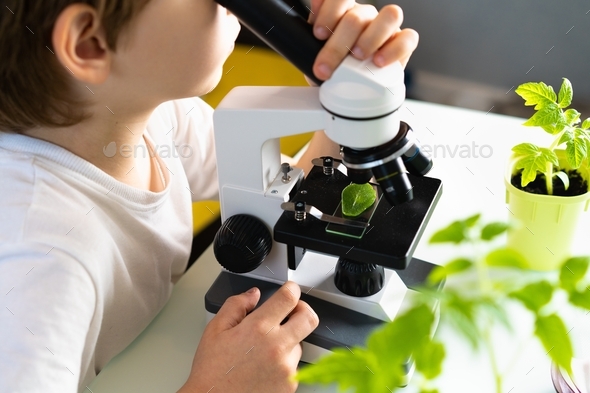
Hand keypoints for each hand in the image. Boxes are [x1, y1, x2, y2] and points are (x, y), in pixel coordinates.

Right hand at [181, 282, 318, 392]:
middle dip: (302, 310)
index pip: (289, 297)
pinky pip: (295, 366)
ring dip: (289, 340)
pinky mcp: (290, 385)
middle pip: (309, 318)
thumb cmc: (211, 371)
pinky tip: (265, 366)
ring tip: (265, 349)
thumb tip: (253, 294)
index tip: (289, 290)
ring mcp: (286, 368)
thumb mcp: (215, 330)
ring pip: (300, 343)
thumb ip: (235, 305)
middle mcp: (277, 347)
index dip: (291, 289)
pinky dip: (284, 362)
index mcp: (259, 328)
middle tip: (291, 313)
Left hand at [308, 0, 417, 80]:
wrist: (353, 90)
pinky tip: (379, 61)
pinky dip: (394, 49)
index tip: (318, 34)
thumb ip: (311, 42)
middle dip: (338, 44)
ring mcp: (387, 27)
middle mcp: (366, 15)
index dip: (329, 12)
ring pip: (390, 15)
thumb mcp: (317, 55)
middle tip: (326, 67)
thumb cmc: (336, 68)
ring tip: (358, 57)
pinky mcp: (404, 43)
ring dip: (370, 38)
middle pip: (357, 17)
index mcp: (344, 11)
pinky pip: (408, 38)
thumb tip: (300, 41)